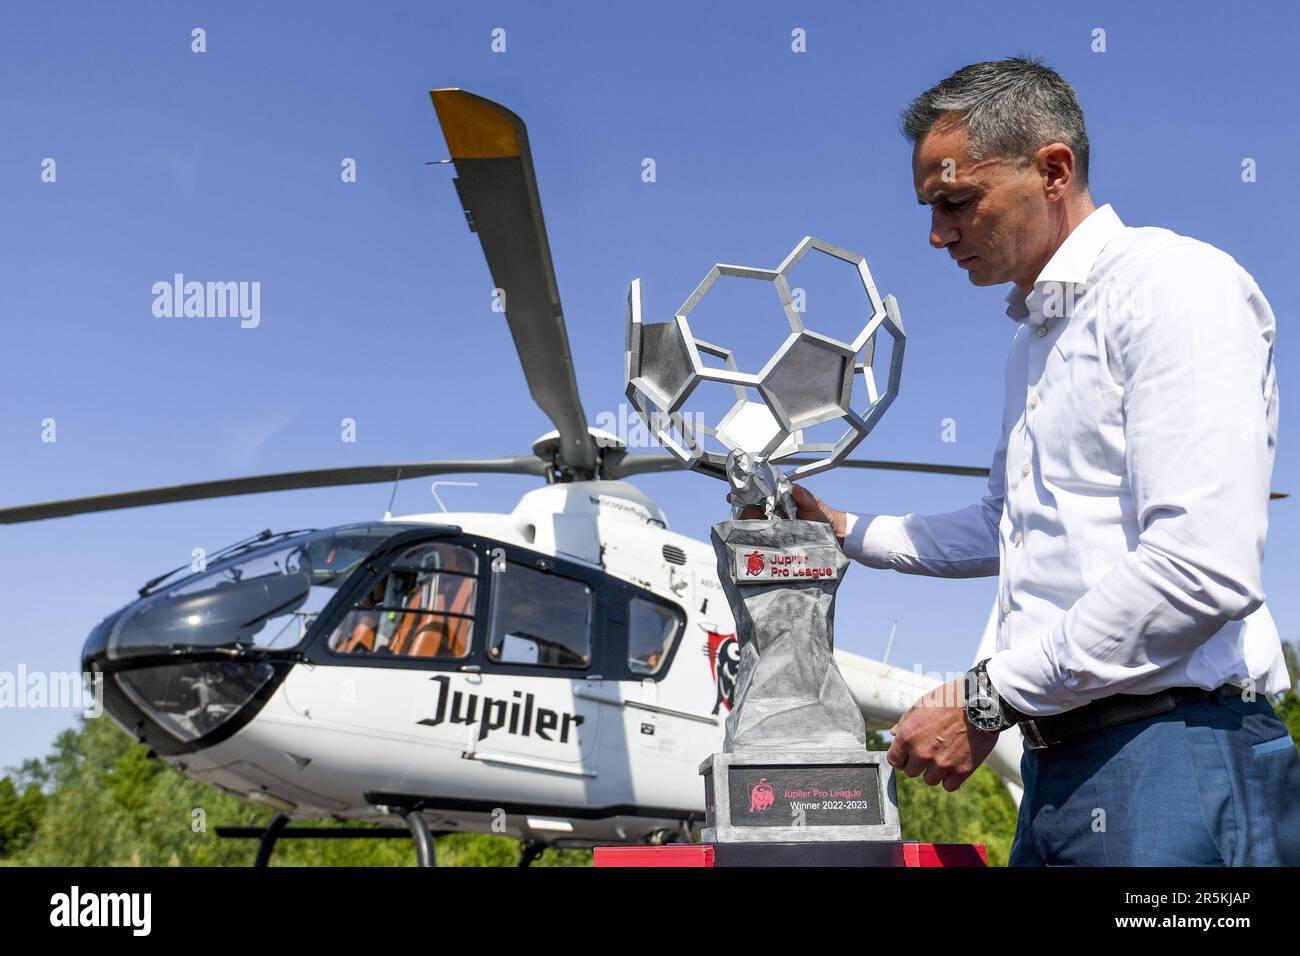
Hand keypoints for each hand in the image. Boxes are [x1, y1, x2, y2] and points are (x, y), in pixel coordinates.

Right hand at [730, 484, 848, 543]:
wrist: (833, 534)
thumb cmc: (823, 516)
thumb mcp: (813, 504)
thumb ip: (804, 496)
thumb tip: (794, 487)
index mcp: (783, 497)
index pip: (763, 490)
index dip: (749, 489)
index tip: (738, 489)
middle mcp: (776, 509)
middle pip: (754, 504)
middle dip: (743, 503)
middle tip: (734, 503)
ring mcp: (775, 523)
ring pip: (755, 518)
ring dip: (747, 517)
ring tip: (741, 518)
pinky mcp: (777, 536)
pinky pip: (762, 532)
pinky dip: (754, 531)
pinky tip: (748, 531)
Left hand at [886, 677, 998, 791]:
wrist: (981, 702)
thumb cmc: (949, 699)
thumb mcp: (921, 705)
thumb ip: (905, 723)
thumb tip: (893, 735)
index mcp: (908, 735)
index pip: (894, 761)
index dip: (901, 758)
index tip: (908, 755)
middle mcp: (922, 752)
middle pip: (911, 772)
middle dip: (918, 764)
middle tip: (930, 752)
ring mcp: (942, 763)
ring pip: (930, 780)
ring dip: (935, 771)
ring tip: (945, 755)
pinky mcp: (961, 770)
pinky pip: (949, 786)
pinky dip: (951, 778)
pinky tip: (955, 764)